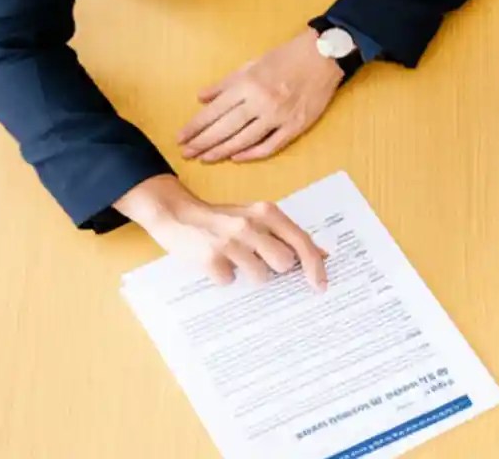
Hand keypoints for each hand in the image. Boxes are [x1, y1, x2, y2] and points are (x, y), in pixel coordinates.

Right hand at [115, 174, 327, 288]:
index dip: (315, 266)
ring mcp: (230, 242)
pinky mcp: (210, 258)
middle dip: (275, 268)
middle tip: (258, 260)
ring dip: (249, 275)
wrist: (176, 213)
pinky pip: (230, 282)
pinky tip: (216, 263)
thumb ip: (285, 233)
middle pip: (284, 263)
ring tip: (234, 260)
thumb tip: (322, 254)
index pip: (301, 241)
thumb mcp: (256, 217)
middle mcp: (250, 225)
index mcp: (266, 212)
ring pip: (260, 277)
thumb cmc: (222, 219)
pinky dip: (225, 278)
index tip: (320, 286)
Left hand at [178, 30, 342, 162]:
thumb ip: (225, 84)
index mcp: (247, 85)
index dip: (195, 127)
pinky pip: (270, 146)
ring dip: (222, 151)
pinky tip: (237, 158)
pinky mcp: (295, 126)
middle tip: (186, 154)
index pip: (214, 111)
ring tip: (205, 158)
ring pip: (244, 140)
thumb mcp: (251, 64)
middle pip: (225, 129)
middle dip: (202, 143)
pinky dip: (252, 154)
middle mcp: (260, 102)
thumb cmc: (286, 57)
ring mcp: (279, 116)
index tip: (181, 138)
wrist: (323, 57)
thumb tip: (202, 98)